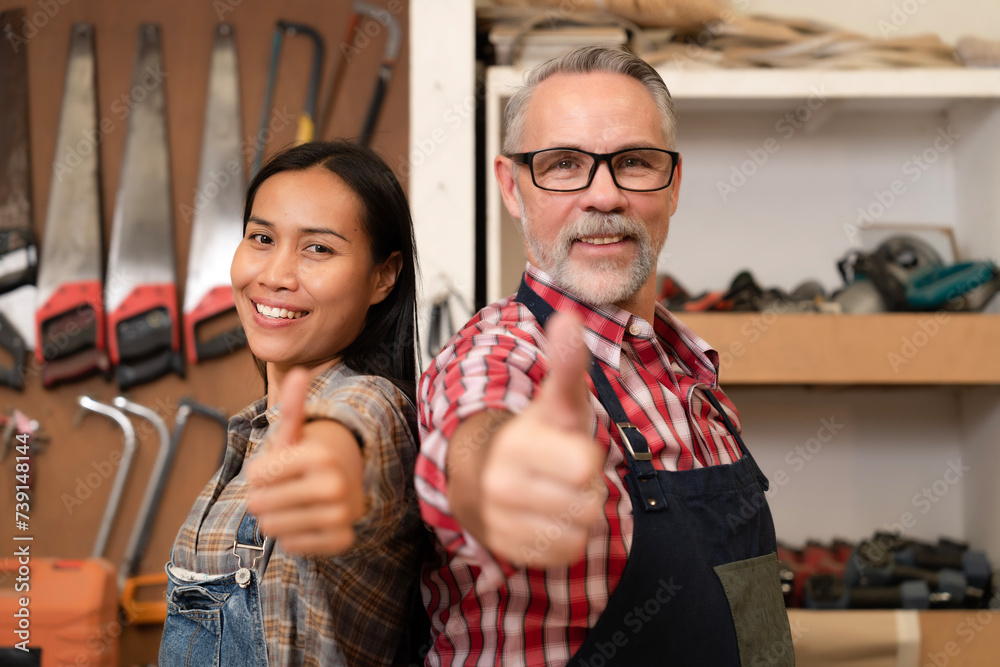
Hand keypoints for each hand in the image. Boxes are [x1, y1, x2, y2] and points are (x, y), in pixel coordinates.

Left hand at [246, 368, 365, 554]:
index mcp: (321, 454)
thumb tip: (298, 371)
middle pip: (259, 504)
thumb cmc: (309, 459)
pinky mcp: (341, 540)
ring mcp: (340, 514)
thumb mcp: (296, 434)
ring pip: (272, 528)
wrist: (348, 483)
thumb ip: (293, 407)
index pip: (255, 475)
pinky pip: (291, 546)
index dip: (259, 472)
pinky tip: (307, 520)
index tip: (278, 467)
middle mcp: (334, 484)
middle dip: (264, 496)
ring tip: (295, 504)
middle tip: (285, 488)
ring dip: (276, 517)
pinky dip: (293, 535)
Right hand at [478, 312, 603, 567]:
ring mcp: (501, 522)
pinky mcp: (507, 551)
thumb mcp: (553, 400)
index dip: (588, 457)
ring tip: (556, 494)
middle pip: (589, 502)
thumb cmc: (528, 434)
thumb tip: (569, 317)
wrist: (475, 472)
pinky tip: (550, 516)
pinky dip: (567, 538)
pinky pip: (565, 553)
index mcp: (517, 445)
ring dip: (578, 514)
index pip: (587, 466)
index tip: (569, 448)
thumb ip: (566, 363)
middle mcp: (502, 485)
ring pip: (580, 531)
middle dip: (585, 488)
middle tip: (563, 474)